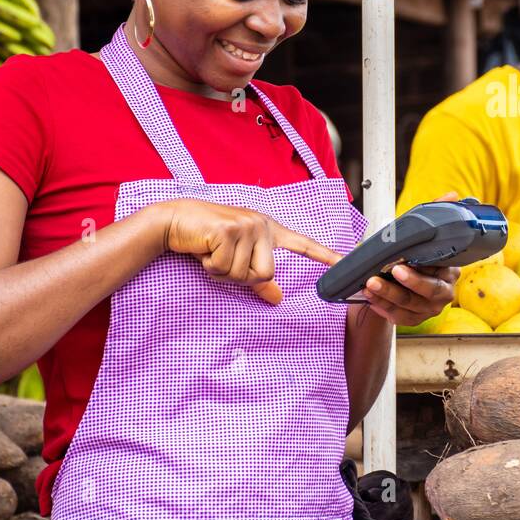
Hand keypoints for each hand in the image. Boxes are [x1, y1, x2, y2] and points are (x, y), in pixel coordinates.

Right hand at [156, 199, 340, 304]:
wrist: (174, 221)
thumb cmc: (206, 240)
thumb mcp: (235, 258)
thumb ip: (258, 280)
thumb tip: (278, 298)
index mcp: (269, 230)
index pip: (303, 244)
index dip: (325, 255)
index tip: (346, 262)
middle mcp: (262, 225)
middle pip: (265, 273)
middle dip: (240, 276)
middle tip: (223, 259)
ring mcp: (246, 226)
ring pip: (244, 274)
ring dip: (222, 272)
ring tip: (212, 252)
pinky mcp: (228, 230)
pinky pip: (225, 268)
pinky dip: (210, 267)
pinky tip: (204, 249)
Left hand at [355, 190, 459, 325]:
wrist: (398, 278)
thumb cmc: (412, 254)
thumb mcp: (421, 233)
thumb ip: (436, 211)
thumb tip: (453, 195)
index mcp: (450, 269)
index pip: (440, 270)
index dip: (422, 270)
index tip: (402, 263)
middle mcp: (445, 291)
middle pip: (429, 291)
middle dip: (407, 283)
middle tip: (387, 273)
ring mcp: (430, 308)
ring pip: (410, 305)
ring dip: (388, 295)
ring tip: (370, 285)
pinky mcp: (415, 319)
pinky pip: (399, 316)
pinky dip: (383, 307)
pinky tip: (371, 298)